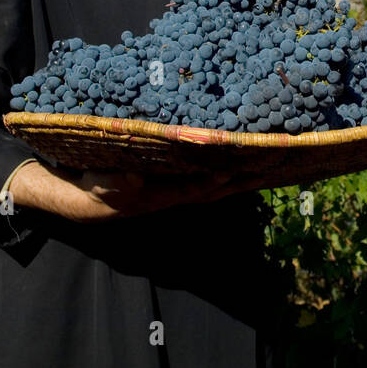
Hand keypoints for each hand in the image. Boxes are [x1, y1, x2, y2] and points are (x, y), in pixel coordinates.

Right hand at [69, 168, 266, 221]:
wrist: (98, 201)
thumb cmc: (103, 190)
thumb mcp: (107, 185)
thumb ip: (120, 182)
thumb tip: (134, 177)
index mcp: (164, 195)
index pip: (194, 188)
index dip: (212, 181)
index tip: (232, 171)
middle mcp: (178, 194)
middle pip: (216, 190)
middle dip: (240, 182)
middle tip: (268, 170)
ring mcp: (180, 190)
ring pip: (216, 187)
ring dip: (240, 180)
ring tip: (266, 169)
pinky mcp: (179, 184)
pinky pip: (209, 181)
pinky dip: (227, 176)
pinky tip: (242, 166)